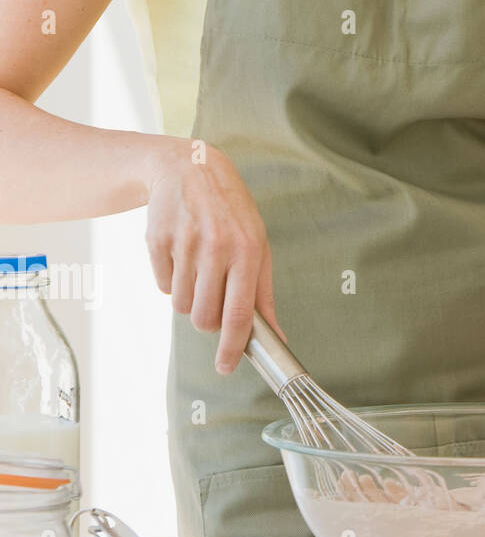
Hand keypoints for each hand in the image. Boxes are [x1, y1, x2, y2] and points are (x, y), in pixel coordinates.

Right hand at [144, 138, 285, 374]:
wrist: (189, 169)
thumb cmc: (231, 212)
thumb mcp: (259, 244)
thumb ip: (264, 293)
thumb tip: (276, 335)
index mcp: (247, 251)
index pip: (238, 314)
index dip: (232, 347)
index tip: (226, 367)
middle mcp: (215, 249)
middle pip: (204, 318)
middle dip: (208, 322)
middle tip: (214, 300)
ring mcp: (183, 245)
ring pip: (182, 306)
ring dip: (191, 299)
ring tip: (200, 269)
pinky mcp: (156, 243)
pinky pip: (163, 286)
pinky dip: (172, 280)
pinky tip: (182, 254)